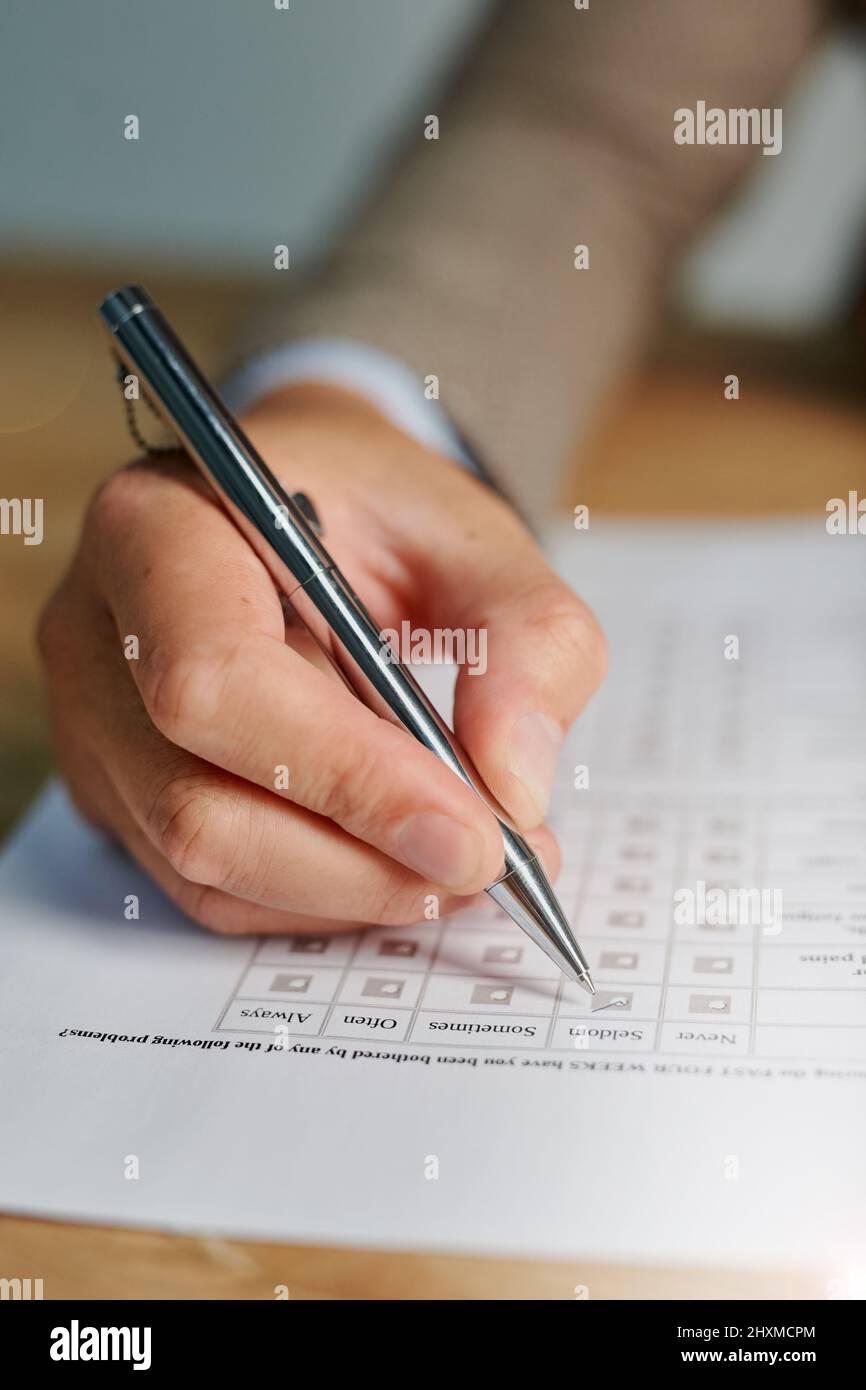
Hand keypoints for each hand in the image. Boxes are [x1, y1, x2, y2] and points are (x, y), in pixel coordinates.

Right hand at [38, 382, 605, 935]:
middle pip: (200, 805)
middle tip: (490, 865)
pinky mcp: (124, 794)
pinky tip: (398, 862)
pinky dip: (323, 898)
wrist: (296, 506)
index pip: (215, 680)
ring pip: (207, 867)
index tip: (470, 831)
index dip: (344, 775)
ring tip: (463, 864)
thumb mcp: (473, 533)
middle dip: (360, 860)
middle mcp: (95, 637)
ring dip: (353, 891)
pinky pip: (215, 889)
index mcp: (157, 531)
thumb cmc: (372, 507)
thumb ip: (527, 637)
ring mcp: (94, 727)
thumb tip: (514, 787)